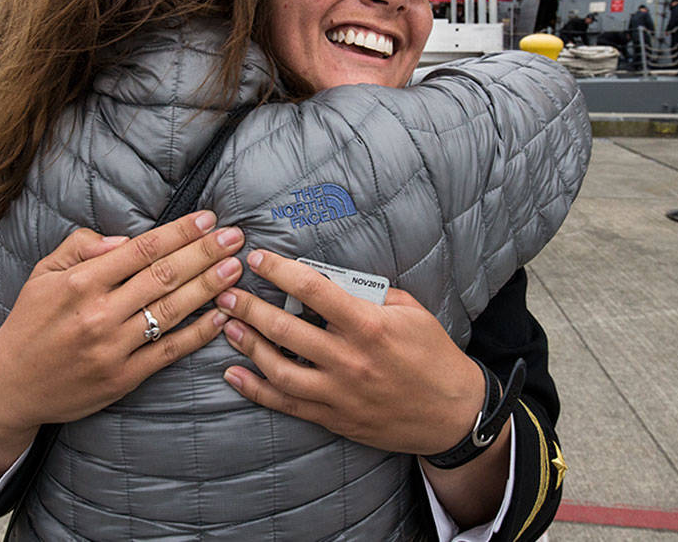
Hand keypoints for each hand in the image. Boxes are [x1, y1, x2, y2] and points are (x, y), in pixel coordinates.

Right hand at [0, 212, 244, 478]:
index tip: (208, 219)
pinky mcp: (123, 378)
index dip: (179, 232)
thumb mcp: (43, 274)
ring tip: (235, 268)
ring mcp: (113, 348)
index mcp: (80, 282)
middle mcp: (99, 313)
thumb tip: (124, 240)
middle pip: (164, 276)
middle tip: (236, 237)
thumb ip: (81, 247)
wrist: (10, 386)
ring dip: (209, 287)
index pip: (141, 249)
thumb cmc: (30, 323)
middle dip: (205, 253)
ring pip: (171, 311)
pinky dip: (198, 334)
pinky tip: (221, 317)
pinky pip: (169, 352)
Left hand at [214, 250, 482, 455]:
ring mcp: (339, 393)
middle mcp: (349, 360)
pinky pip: (286, 404)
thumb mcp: (411, 312)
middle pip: (286, 329)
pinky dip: (256, 390)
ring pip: (279, 369)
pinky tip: (235, 375)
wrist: (452, 414)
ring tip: (227, 327)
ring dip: (248, 346)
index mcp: (368, 326)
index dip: (280, 271)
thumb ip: (372, 294)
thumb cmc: (433, 357)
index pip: (313, 290)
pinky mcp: (334, 418)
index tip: (258, 259)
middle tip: (225, 293)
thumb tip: (335, 279)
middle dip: (250, 308)